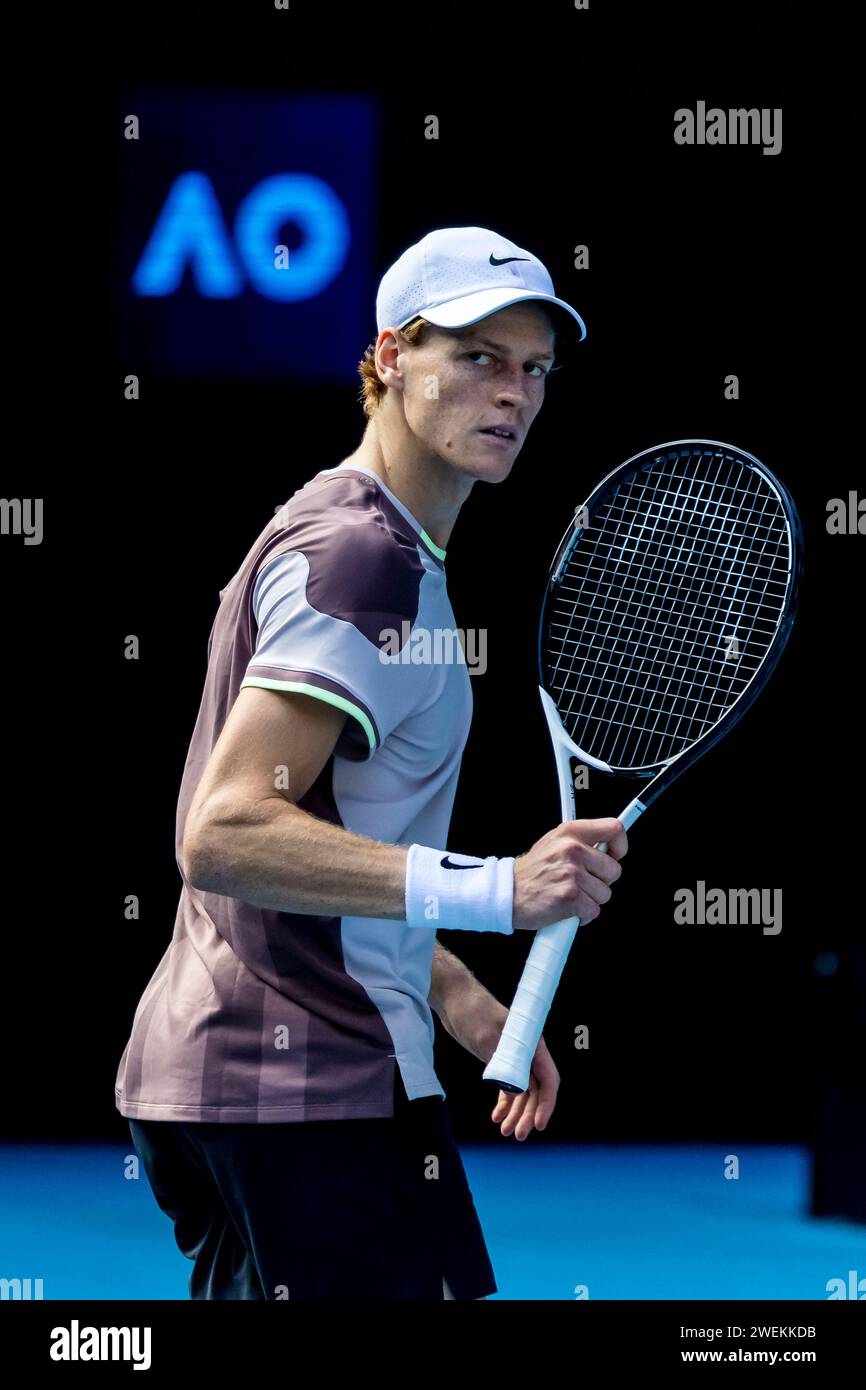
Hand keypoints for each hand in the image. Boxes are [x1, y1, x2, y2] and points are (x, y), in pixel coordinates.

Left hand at [441, 986, 559, 1139]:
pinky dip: (504, 1103)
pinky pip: (508, 1087)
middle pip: (536, 1090)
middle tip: (518, 1135)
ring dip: (516, 1112)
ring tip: (506, 1131)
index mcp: (532, 1044)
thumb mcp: (488, 1037)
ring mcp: (514, 1057)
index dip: (546, 1104)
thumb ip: (504, 1062)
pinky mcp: (499, 1060)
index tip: (538, 1124)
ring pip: (522, 1092)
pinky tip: (497, 1117)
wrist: (453, 999)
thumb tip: (515, 1092)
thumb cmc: (473, 1011)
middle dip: (528, 1114)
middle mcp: (527, 1053)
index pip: (548, 1079)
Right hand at [512, 817, 627, 931]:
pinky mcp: (570, 896)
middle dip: (602, 882)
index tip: (613, 856)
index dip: (620, 846)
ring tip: (571, 895)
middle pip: (614, 870)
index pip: (614, 828)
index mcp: (570, 832)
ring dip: (591, 900)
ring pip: (605, 894)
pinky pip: (593, 910)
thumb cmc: (531, 872)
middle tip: (582, 883)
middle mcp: (572, 849)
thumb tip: (607, 847)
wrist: (507, 893)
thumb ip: (581, 842)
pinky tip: (568, 908)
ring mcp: (571, 873)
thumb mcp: (553, 843)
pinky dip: (583, 916)